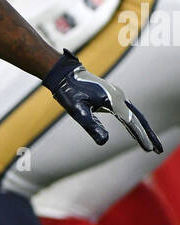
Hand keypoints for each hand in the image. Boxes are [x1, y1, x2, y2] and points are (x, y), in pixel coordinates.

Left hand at [43, 51, 162, 151]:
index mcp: (113, 101)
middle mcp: (119, 97)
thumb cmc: (70, 92)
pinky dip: (133, 122)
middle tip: (158, 150)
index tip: (149, 149)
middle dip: (148, 135)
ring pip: (134, 114)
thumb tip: (104, 142)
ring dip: (142, 129)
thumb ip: (92, 125)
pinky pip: (127, 111)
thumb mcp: (78, 111)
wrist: (66, 74)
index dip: (141, 137)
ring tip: (149, 143)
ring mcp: (117, 95)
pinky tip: (133, 129)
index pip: (131, 123)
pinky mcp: (112, 95)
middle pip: (138, 119)